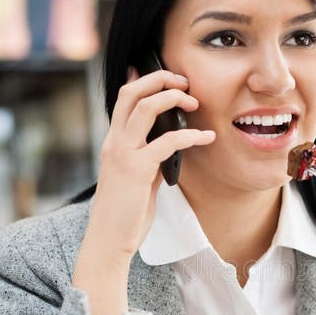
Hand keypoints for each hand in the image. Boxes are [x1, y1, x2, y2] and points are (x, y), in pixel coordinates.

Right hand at [86, 68, 215, 259]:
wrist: (109, 240)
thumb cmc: (125, 214)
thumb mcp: (138, 179)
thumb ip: (149, 158)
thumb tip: (170, 145)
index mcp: (113, 142)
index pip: (123, 98)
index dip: (143, 79)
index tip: (166, 74)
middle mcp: (114, 142)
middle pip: (132, 92)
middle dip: (160, 79)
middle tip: (185, 81)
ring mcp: (123, 153)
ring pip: (145, 107)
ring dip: (173, 98)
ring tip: (195, 103)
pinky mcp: (136, 169)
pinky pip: (166, 141)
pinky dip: (190, 135)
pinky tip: (207, 138)